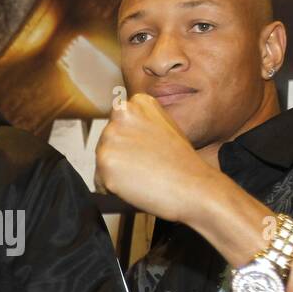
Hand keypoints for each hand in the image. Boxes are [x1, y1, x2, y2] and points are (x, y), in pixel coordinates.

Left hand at [95, 92, 220, 225]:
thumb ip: (140, 126)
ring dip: (118, 174)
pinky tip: (136, 185)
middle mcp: (121, 113)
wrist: (193, 186)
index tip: (148, 152)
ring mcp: (111, 136)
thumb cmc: (182, 164)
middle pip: (107, 144)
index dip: (132, 146)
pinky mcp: (105, 159)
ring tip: (144, 175)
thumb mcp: (164, 129)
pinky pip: (99, 182)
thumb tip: (122, 137)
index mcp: (138, 102)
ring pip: (102, 162)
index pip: (118, 128)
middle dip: (122, 159)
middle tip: (148, 166)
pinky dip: (113, 189)